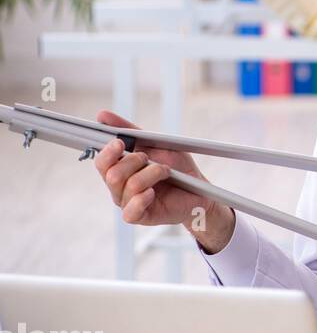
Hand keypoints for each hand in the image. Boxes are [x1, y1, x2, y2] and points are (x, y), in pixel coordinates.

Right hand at [92, 110, 234, 252]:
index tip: (121, 142)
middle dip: (134, 161)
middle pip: (111, 174)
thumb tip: (102, 115)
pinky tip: (154, 192)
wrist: (199, 191)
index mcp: (119, 169)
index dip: (108, 151)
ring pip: (129, 186)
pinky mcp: (140, 217)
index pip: (101, 162)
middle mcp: (119, 187)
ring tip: (165, 172)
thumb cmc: (177, 168)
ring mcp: (128, 203)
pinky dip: (143, 198)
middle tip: (150, 159)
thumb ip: (130, 130)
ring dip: (151, 174)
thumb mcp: (156, 144)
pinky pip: (131, 211)